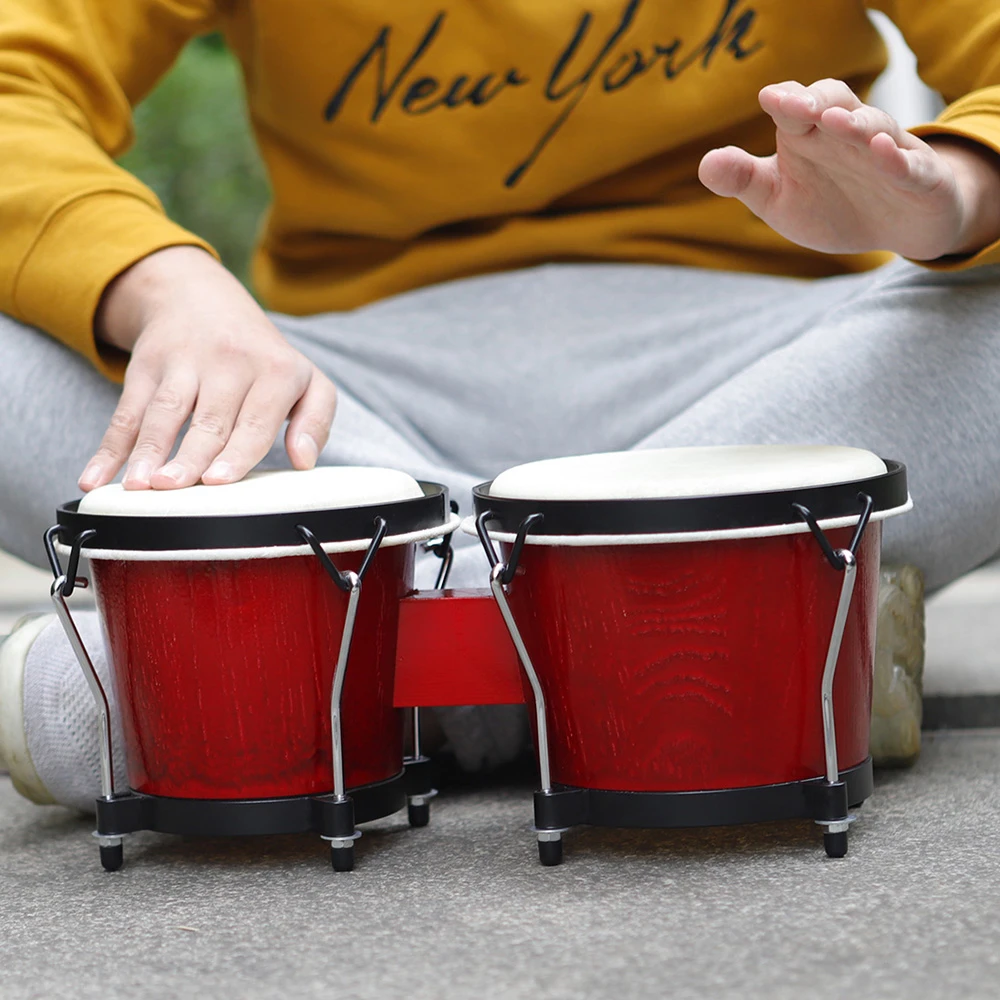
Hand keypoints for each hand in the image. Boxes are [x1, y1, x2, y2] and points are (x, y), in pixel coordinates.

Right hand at [79, 246, 337, 491]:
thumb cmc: (263, 357)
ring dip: (147, 451)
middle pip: (208, 420)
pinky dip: (108, 449)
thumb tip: (305, 461)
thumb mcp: (306, 379)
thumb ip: (316, 420)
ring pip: (163, 414)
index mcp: (275, 371)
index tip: (217, 481)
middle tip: (174, 487)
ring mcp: (183, 363)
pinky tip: (94, 478)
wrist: (201, 297)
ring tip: (138, 487)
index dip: (236, 452)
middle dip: (190, 456)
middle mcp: (229, 363)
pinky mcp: (146, 367)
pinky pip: (125, 413)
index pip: (256, 420)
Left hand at [698, 78, 999, 259]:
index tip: (768, 99)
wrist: (894, 228)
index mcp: (810, 135)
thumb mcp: (778, 198)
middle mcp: (848, 135)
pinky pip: (911, 163)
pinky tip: (884, 151)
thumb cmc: (830, 205)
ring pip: (875, 126)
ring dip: (858, 123)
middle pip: (837, 101)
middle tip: (801, 107)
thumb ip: (744, 180)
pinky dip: (898, 157)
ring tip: (840, 123)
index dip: (785, 100)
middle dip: (820, 101)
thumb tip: (706, 164)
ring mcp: (887, 152)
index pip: (796, 106)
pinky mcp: (919, 177)